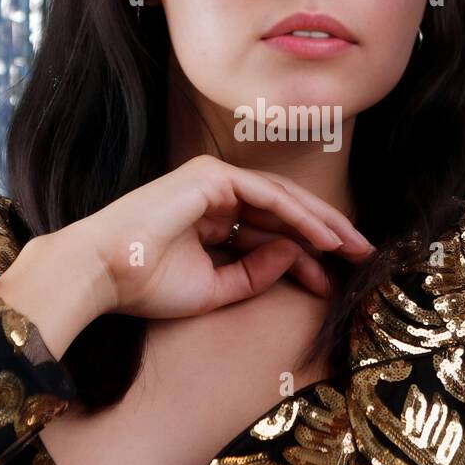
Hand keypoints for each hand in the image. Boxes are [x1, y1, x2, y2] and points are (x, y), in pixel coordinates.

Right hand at [76, 154, 374, 319]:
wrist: (104, 273)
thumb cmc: (146, 286)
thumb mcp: (216, 288)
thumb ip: (257, 272)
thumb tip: (296, 253)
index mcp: (212, 218)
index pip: (270, 231)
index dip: (305, 255)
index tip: (332, 280)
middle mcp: (215, 194)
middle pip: (284, 210)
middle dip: (326, 232)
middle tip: (361, 256)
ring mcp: (213, 180)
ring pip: (282, 198)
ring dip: (322, 222)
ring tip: (353, 247)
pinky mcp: (212, 177)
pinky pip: (268, 195)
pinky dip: (299, 215)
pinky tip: (325, 238)